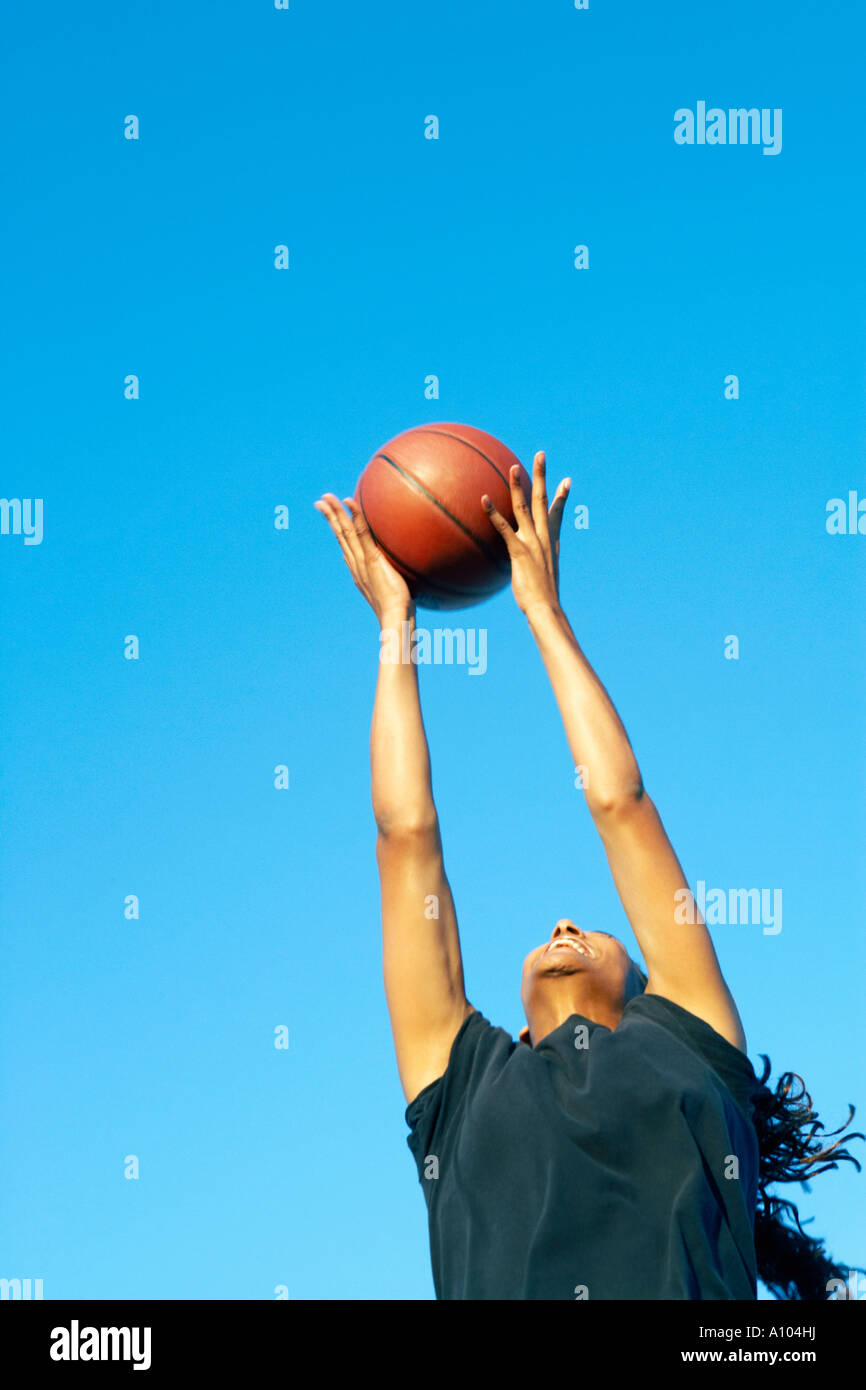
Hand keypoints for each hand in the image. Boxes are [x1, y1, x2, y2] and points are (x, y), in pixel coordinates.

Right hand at [314, 493, 412, 623]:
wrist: (395, 618)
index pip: (345, 544)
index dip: (337, 530)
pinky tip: (349, 501)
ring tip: (325, 497)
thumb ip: (392, 577)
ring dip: (335, 513)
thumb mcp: (394, 588)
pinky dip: (355, 516)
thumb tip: (395, 569)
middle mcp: (356, 563)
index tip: (332, 518)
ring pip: (345, 532)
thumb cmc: (399, 608)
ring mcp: (362, 561)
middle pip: (340, 535)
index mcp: (358, 569)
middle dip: (330, 517)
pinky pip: (362, 534)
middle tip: (320, 501)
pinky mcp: (371, 559)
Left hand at [481, 452, 569, 615]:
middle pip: (542, 500)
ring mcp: (533, 543)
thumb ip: (534, 568)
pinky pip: (504, 528)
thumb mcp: (541, 579)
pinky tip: (484, 499)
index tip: (566, 480)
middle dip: (542, 476)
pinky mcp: (520, 551)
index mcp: (551, 543)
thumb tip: (526, 570)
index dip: (562, 497)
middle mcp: (544, 538)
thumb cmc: (541, 600)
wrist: (545, 609)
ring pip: (524, 508)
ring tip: (513, 466)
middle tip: (540, 454)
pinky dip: (493, 513)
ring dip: (518, 486)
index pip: (557, 514)